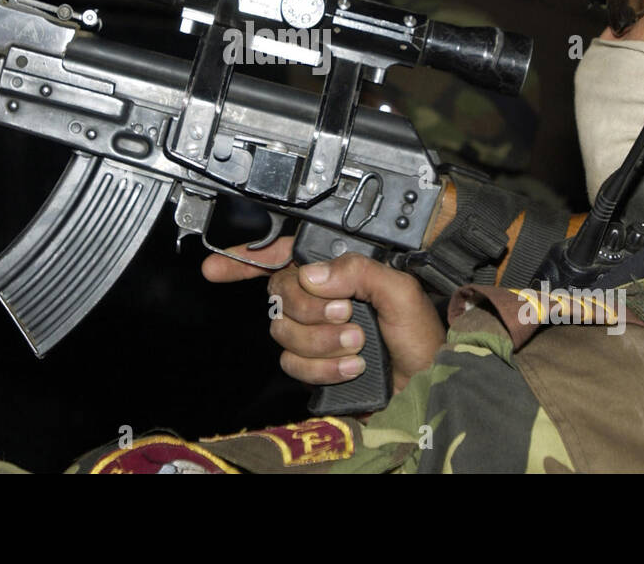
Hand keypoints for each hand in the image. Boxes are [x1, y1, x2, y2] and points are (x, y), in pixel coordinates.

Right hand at [203, 238, 445, 393]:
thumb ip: (358, 271)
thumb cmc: (421, 337)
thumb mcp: (400, 291)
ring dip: (321, 342)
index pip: (284, 257)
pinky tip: (350, 368)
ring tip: (357, 345)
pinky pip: (291, 362)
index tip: (215, 265)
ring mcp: (314, 334)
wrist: (428, 386)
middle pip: (280, 294)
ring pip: (283, 330)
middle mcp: (321, 300)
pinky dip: (322, 368)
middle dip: (311, 309)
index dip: (246, 259)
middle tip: (346, 315)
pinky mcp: (312, 365)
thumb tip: (312, 275)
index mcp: (338, 273)